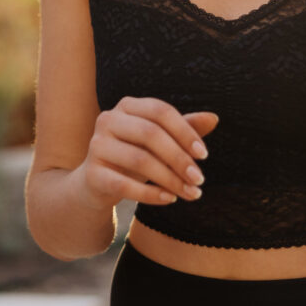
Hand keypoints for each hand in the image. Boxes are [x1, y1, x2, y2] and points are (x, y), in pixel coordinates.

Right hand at [75, 97, 217, 209]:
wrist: (97, 183)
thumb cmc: (134, 155)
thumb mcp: (160, 141)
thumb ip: (184, 128)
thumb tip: (214, 118)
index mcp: (127, 106)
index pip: (160, 111)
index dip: (185, 131)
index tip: (204, 155)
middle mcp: (108, 120)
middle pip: (150, 134)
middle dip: (179, 158)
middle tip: (200, 179)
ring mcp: (96, 146)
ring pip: (139, 160)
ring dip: (171, 179)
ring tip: (191, 193)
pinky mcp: (91, 174)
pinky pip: (125, 185)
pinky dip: (151, 194)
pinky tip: (170, 199)